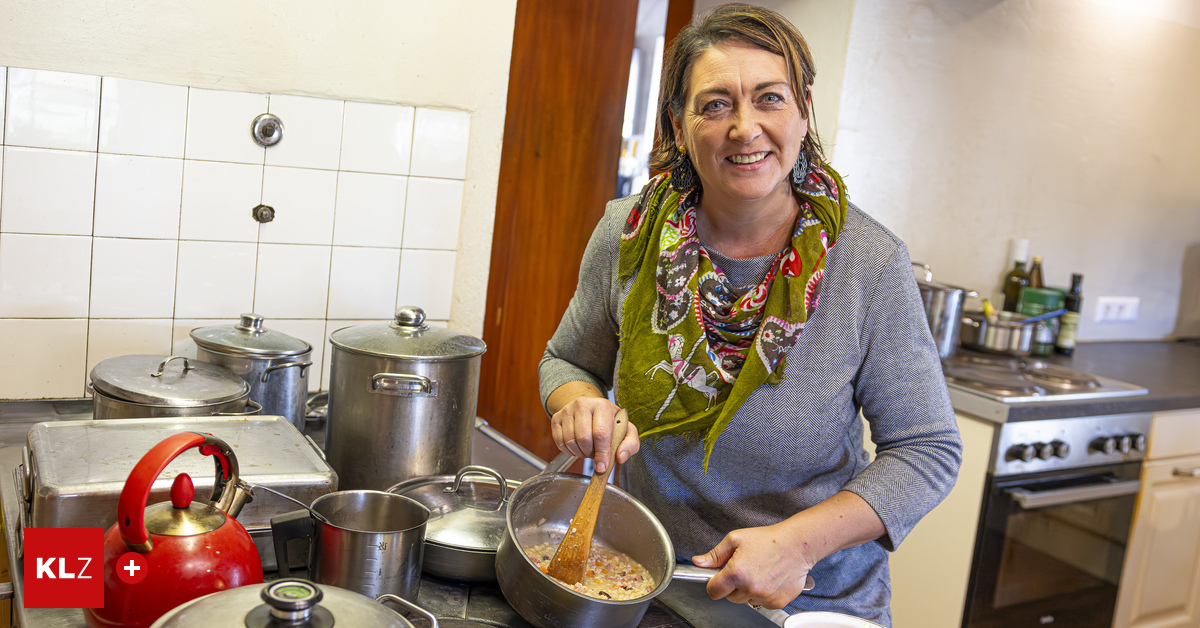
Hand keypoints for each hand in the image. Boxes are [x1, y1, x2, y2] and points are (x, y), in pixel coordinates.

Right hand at [550, 396, 639, 472]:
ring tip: (588, 449)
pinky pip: (560, 442)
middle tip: (596, 454)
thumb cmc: (609, 422)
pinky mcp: (556, 418)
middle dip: (590, 453)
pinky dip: (569, 451)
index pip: (601, 433)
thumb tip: (620, 457)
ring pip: (570, 441)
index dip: (602, 453)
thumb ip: (630, 445)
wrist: (590, 408)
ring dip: (580, 453)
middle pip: (584, 438)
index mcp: (602, 406)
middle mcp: (583, 404)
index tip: (602, 466)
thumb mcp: (626, 431)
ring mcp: (567, 410)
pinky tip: (578, 446)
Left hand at [693, 521, 817, 608]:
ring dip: (748, 590)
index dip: (713, 584)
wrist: (797, 544)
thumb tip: (699, 562)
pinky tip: (769, 579)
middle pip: (730, 597)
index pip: (713, 591)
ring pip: (746, 600)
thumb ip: (715, 554)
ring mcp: (764, 596)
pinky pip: (762, 603)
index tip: (718, 580)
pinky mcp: (777, 602)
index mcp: (736, 573)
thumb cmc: (769, 540)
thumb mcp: (736, 539)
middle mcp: (750, 587)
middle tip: (744, 569)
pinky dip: (763, 594)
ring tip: (759, 572)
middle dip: (733, 586)